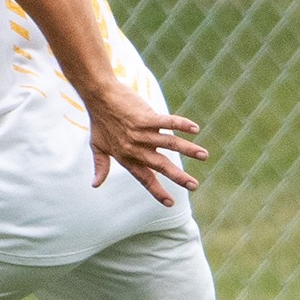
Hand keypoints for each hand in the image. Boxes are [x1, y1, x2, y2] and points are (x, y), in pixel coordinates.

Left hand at [86, 83, 208, 206]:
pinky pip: (167, 122)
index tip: (170, 203)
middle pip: (160, 165)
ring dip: (188, 149)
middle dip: (178, 176)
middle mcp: (135, 147)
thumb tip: (95, 185)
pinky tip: (195, 129)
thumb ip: (101, 166)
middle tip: (194, 186)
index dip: (157, 191)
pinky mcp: (145, 117)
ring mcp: (141, 132)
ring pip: (169, 143)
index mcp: (126, 157)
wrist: (98, 96)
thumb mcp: (97, 146)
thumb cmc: (99, 121)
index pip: (143, 178)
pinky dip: (181, 124)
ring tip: (204, 155)